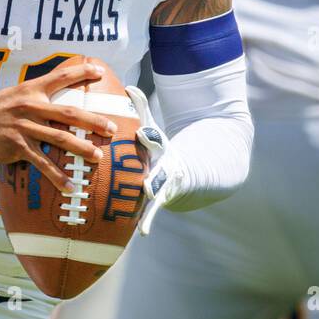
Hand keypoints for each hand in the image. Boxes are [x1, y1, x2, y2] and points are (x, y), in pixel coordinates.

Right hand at [0, 62, 116, 192]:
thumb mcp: (14, 95)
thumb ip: (34, 97)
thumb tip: (55, 102)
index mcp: (31, 90)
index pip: (60, 77)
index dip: (81, 73)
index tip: (100, 72)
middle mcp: (30, 106)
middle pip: (68, 112)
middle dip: (93, 120)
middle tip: (111, 128)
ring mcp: (24, 127)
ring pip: (59, 138)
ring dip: (81, 149)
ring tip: (97, 158)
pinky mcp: (17, 147)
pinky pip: (42, 163)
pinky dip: (56, 176)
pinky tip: (69, 186)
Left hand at [126, 85, 185, 235]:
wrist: (191, 171)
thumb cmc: (160, 147)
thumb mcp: (154, 126)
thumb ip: (141, 109)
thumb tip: (127, 86)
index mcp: (160, 147)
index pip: (155, 140)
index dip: (150, 137)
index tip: (143, 134)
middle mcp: (165, 166)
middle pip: (160, 169)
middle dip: (155, 173)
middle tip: (149, 180)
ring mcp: (166, 185)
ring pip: (158, 192)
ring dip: (153, 197)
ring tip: (148, 205)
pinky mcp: (162, 200)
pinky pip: (152, 212)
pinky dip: (148, 222)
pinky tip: (142, 232)